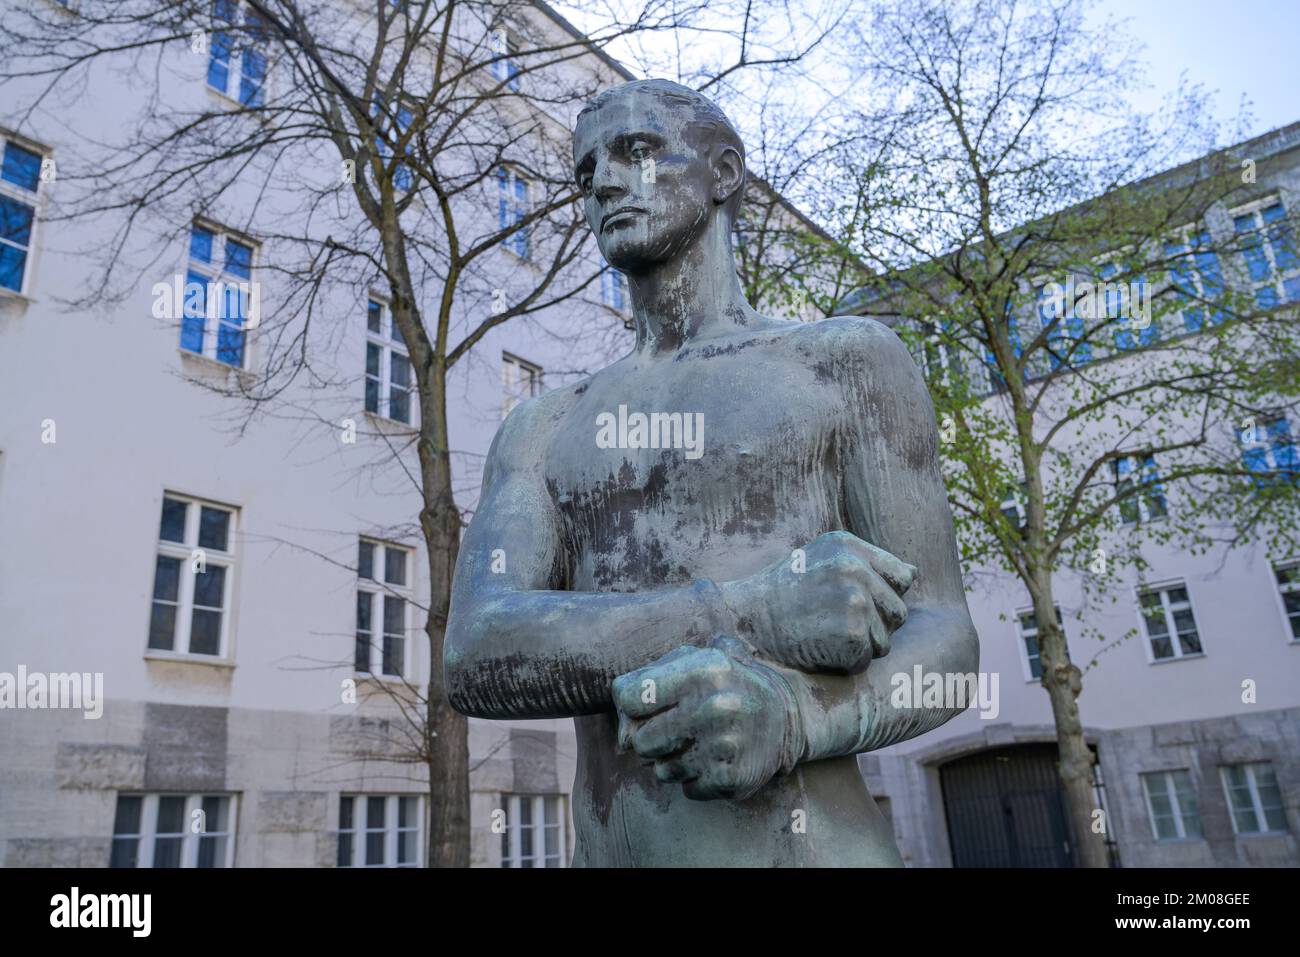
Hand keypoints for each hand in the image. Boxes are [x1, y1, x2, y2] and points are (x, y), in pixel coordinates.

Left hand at [611, 636, 804, 800]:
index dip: (630, 706)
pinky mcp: (732, 778)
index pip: (628, 697)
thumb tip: (620, 709)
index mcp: (702, 669)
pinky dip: (695, 779)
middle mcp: (715, 706)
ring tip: (697, 743)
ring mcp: (725, 745)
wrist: (787, 717)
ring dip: (672, 760)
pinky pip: (686, 789)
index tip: (644, 708)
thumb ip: (651, 674)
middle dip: (648, 739)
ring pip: (661, 769)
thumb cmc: (725, 685)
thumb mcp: (695, 658)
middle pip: (639, 740)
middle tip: (671, 731)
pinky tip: (713, 760)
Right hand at [721, 530, 915, 674]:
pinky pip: (866, 660)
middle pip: (898, 612)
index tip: (851, 604)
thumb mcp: (819, 561)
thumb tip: (913, 574)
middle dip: (874, 626)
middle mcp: (856, 568)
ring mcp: (856, 600)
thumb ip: (865, 563)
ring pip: (886, 641)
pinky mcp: (853, 634)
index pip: (901, 576)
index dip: (882, 596)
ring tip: (822, 636)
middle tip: (832, 625)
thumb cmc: (781, 594)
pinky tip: (817, 650)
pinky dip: (845, 664)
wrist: (743, 622)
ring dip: (860, 648)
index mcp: (848, 545)